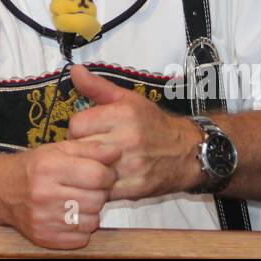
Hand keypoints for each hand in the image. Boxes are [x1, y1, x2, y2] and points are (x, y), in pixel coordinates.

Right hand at [0, 139, 120, 249]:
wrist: (2, 191)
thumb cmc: (33, 168)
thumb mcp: (58, 149)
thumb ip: (90, 149)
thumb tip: (116, 152)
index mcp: (49, 167)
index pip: (97, 175)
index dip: (108, 174)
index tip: (104, 173)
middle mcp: (44, 194)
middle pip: (97, 199)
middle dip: (100, 193)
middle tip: (89, 188)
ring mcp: (44, 219)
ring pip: (92, 221)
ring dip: (91, 211)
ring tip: (78, 201)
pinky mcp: (44, 237)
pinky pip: (81, 238)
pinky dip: (81, 228)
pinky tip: (70, 215)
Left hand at [67, 64, 200, 201]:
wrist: (185, 152)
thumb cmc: (153, 124)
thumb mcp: (127, 99)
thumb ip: (97, 86)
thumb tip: (75, 71)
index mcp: (122, 115)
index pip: (77, 124)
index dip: (77, 128)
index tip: (84, 130)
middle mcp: (127, 140)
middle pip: (80, 147)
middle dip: (79, 147)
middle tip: (87, 147)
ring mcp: (130, 166)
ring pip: (89, 170)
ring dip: (87, 167)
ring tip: (94, 162)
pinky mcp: (133, 188)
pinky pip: (101, 190)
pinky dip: (98, 185)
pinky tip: (103, 177)